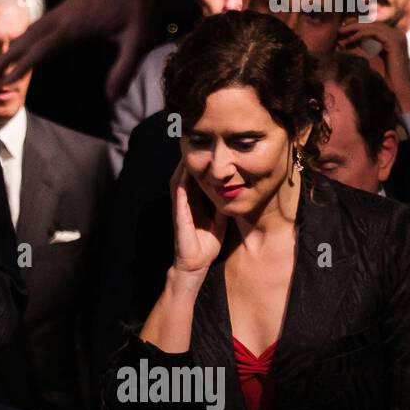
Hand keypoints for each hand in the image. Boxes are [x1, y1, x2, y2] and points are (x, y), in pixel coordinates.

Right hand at [0, 0, 165, 99]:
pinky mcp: (69, 6)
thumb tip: (113, 97)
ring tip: (0, 63)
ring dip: (15, 47)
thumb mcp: (138, 39)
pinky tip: (25, 43)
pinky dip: (27, 36)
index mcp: (75, 25)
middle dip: (7, 58)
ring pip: (32, 30)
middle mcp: (63, 16)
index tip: (5, 80)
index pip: (42, 49)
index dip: (22, 66)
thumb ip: (124, 68)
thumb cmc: (140, 3)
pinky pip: (41, 24)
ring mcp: (64, 9)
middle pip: (27, 39)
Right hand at [170, 161, 226, 276]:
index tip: (204, 151)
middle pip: (184, 177)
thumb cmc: (206, 247)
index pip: (194, 181)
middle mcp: (185, 204)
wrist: (196, 265)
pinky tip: (185, 170)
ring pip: (178, 182)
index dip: (198, 166)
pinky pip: (179, 195)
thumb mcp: (219, 222)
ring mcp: (180, 209)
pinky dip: (182, 181)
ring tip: (187, 151)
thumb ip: (221, 209)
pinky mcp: (179, 216)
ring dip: (182, 167)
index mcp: (194, 205)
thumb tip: (232, 196)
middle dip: (187, 161)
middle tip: (192, 144)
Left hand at [337, 20, 409, 112]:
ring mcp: (398, 36)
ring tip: (341, 33)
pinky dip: (361, 35)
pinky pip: (374, 33)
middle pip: (372, 24)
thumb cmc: (385, 78)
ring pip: (372, 27)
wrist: (398, 89)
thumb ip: (364, 48)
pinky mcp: (395, 41)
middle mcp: (397, 34)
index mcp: (393, 37)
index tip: (342, 31)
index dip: (356, 28)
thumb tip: (346, 42)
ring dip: (354, 29)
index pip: (372, 27)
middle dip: (354, 26)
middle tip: (339, 30)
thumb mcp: (372, 58)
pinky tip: (350, 40)